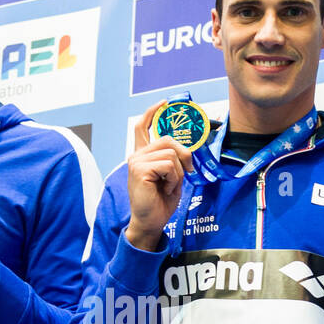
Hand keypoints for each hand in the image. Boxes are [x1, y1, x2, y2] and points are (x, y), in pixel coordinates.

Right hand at [125, 101, 194, 251]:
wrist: (150, 222)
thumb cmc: (160, 202)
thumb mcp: (171, 176)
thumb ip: (174, 160)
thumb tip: (187, 149)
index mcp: (142, 156)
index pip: (142, 127)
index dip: (153, 112)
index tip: (164, 102)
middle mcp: (137, 156)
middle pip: (168, 140)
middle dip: (184, 155)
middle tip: (187, 172)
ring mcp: (136, 162)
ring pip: (171, 154)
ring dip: (178, 173)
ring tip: (169, 187)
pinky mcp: (139, 169)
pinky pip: (168, 165)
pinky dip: (173, 179)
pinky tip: (166, 189)